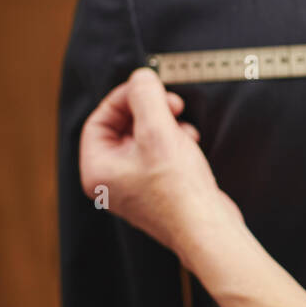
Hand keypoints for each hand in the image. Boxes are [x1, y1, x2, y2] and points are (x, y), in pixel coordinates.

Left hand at [80, 67, 242, 264]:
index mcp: (97, 170)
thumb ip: (145, 97)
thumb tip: (141, 77)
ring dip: (165, 126)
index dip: (123, 99)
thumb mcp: (158, 131)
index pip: (99, 121)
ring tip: (184, 126)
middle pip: (122, 129)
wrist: (208, 228)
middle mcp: (111, 181)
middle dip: (149, 112)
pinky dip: (175, 143)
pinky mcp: (159, 191)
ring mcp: (135, 188)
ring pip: (144, 141)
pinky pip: (159, 156)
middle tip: (172, 103)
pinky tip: (191, 142)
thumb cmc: (179, 190)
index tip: (149, 88)